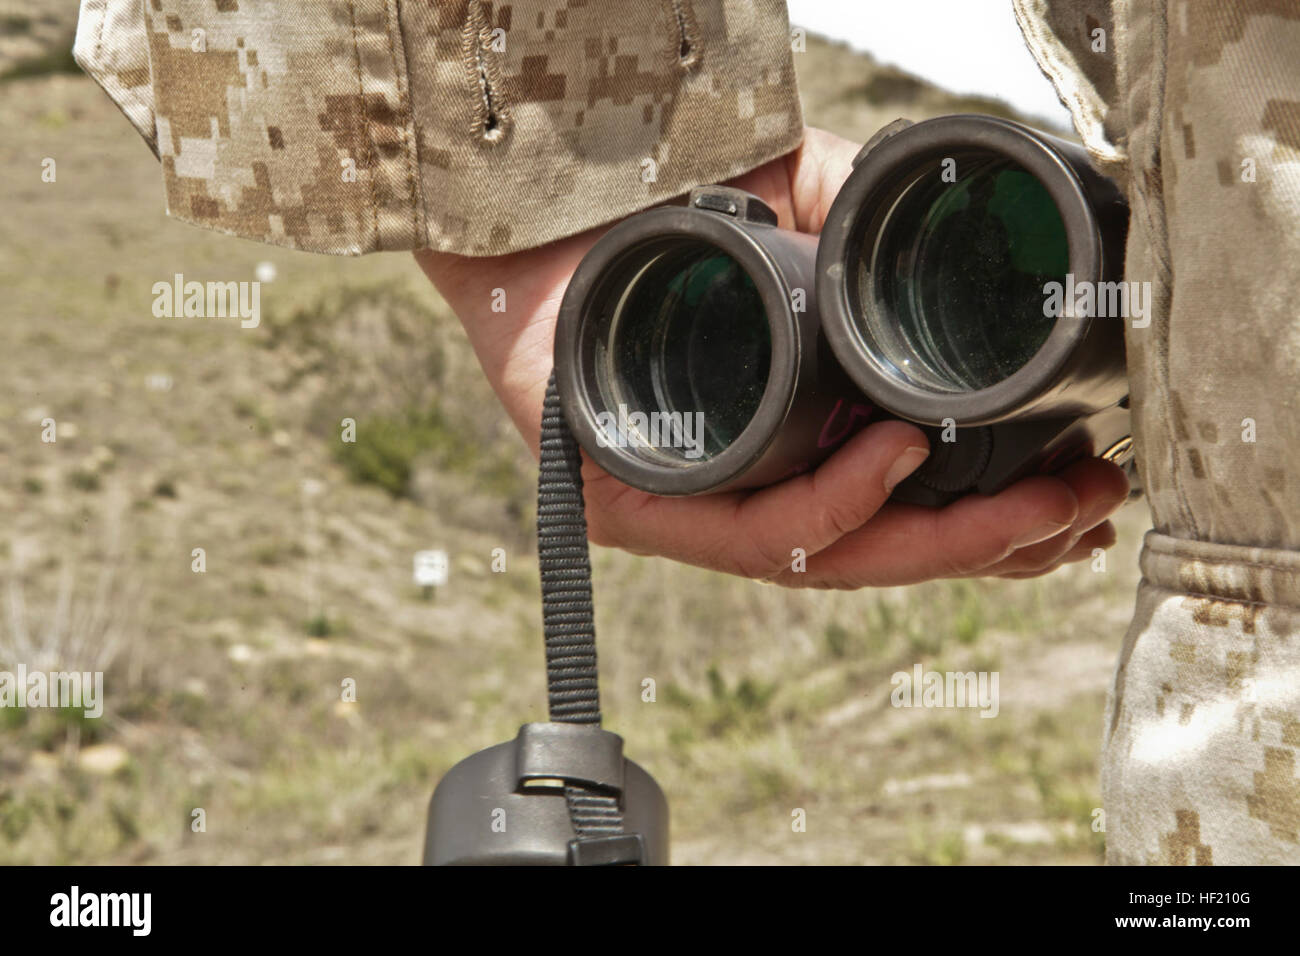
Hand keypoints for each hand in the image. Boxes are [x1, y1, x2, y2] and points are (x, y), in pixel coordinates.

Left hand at [414, 128, 1129, 586]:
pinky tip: (902, 455)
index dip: (995, 522)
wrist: (550, 200)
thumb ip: (875, 245)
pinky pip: (753, 529)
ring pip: (835, 557)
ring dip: (945, 537)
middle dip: (998, 539)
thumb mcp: (806, 215)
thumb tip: (972, 257)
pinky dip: (836, 501)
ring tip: (1032, 500)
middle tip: (1083, 509)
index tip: (1079, 499)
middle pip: (886, 550)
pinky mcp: (639, 504)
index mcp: (790, 449)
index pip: (903, 514)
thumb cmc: (669, 220)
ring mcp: (696, 508)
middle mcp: (748, 491)